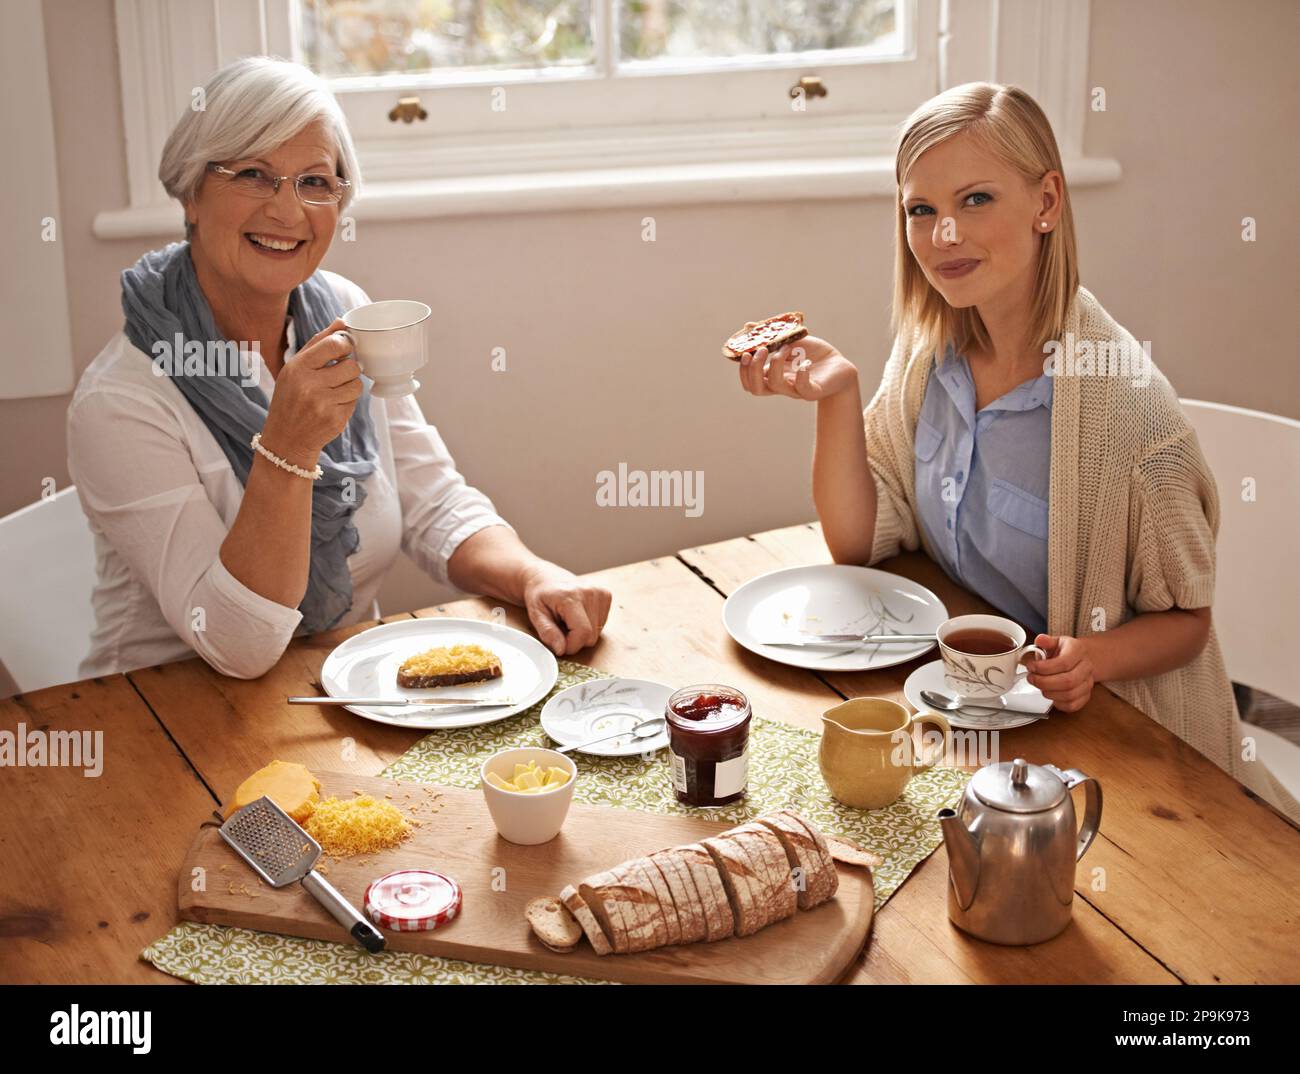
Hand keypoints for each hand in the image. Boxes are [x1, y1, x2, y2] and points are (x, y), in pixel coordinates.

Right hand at [260, 317, 363, 465]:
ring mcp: (323, 404)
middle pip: (351, 366)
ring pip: (357, 385)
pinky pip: (354, 403)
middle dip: (350, 369)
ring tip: (334, 391)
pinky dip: (347, 403)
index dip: (347, 344)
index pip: (334, 345)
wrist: (286, 439)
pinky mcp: (335, 420)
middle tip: (339, 374)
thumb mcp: (296, 368)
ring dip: (350, 386)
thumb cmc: (291, 398)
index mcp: (298, 368)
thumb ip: (319, 343)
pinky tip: (331, 407)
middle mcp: (309, 385)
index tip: (346, 347)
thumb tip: (342, 321)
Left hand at [520, 563, 611, 655]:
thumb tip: (561, 649)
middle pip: (591, 636)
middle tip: (562, 627)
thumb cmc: (539, 595)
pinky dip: (590, 624)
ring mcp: (600, 592)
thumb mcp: (536, 614)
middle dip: (576, 639)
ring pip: (598, 632)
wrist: (545, 577)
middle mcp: (589, 592)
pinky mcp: (606, 594)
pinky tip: (579, 614)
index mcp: (570, 596)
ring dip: (582, 632)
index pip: (583, 633)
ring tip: (569, 619)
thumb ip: (548, 632)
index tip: (559, 643)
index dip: (571, 645)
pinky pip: (602, 623)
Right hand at [737, 334, 857, 401]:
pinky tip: (806, 361)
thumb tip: (748, 325)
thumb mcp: (790, 341)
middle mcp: (781, 385)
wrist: (838, 366)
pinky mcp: (813, 391)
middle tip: (761, 350)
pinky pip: (803, 388)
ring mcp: (796, 390)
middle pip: (756, 388)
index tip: (745, 352)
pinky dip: (801, 373)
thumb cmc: (813, 354)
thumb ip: (771, 336)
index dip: (743, 370)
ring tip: (787, 348)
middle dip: (753, 370)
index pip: (749, 382)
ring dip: (777, 363)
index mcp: (773, 375)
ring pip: (776, 385)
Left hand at [1024, 634, 1095, 711]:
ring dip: (1048, 692)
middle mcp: (1086, 667)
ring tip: (1038, 685)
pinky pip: (1072, 705)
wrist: (1080, 659)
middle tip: (1031, 678)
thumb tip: (1040, 640)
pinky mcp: (1085, 696)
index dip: (1044, 668)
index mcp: (1078, 650)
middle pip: (1067, 681)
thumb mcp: (1055, 641)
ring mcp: (1088, 683)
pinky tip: (1049, 693)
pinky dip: (1057, 703)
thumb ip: (1046, 641)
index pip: (1064, 663)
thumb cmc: (1064, 651)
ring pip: (1069, 695)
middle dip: (1044, 682)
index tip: (1031, 667)